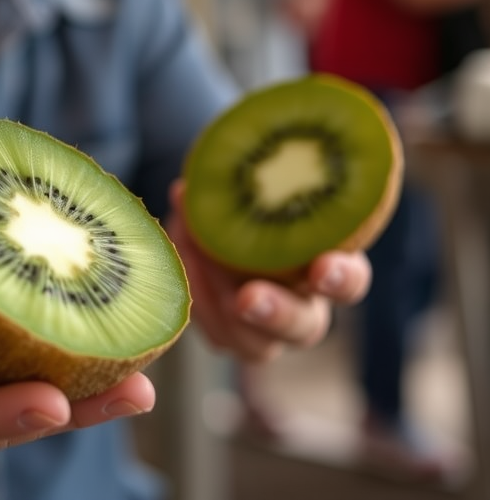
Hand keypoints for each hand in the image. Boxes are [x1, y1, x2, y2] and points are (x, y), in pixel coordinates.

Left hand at [166, 181, 370, 361]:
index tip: (322, 267)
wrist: (219, 226)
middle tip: (246, 298)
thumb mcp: (251, 188)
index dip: (341, 278)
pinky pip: (214, 334)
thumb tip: (184, 193)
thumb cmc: (251, 200)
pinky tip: (179, 263)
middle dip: (277, 313)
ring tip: (195, 258)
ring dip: (219, 304)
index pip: (350, 279)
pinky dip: (195, 297)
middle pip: (304, 327)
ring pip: (255, 343)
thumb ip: (232, 187)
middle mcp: (304, 304)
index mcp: (328, 263)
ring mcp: (268, 330)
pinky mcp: (232, 337)